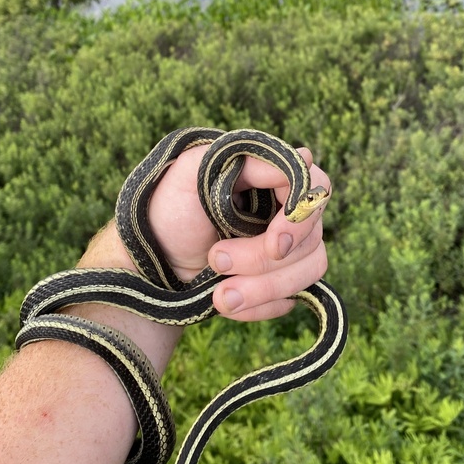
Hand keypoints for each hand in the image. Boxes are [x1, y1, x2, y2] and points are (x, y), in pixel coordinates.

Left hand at [77, 144, 330, 324]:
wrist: (149, 267)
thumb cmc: (166, 211)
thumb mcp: (191, 171)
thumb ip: (243, 157)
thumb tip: (303, 158)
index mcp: (269, 173)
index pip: (314, 188)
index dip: (299, 219)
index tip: (274, 244)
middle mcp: (286, 207)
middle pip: (312, 235)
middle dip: (264, 259)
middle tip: (216, 261)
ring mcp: (289, 247)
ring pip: (311, 268)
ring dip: (264, 288)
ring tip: (219, 298)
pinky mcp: (282, 280)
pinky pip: (294, 298)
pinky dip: (261, 306)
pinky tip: (228, 304)